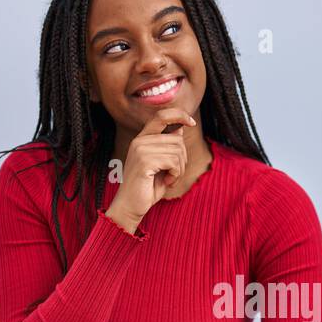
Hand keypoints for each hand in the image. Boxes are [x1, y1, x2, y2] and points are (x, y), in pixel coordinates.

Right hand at [104, 108, 196, 232]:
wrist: (130, 207)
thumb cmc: (147, 188)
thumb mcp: (161, 164)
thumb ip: (168, 147)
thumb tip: (180, 129)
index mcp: (142, 138)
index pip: (161, 115)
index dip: (178, 114)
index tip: (191, 122)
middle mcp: (140, 140)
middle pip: (177, 139)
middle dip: (182, 159)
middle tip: (173, 174)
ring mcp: (141, 149)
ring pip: (177, 151)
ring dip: (179, 169)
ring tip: (168, 179)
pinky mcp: (145, 161)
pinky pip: (173, 162)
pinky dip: (176, 175)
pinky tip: (167, 183)